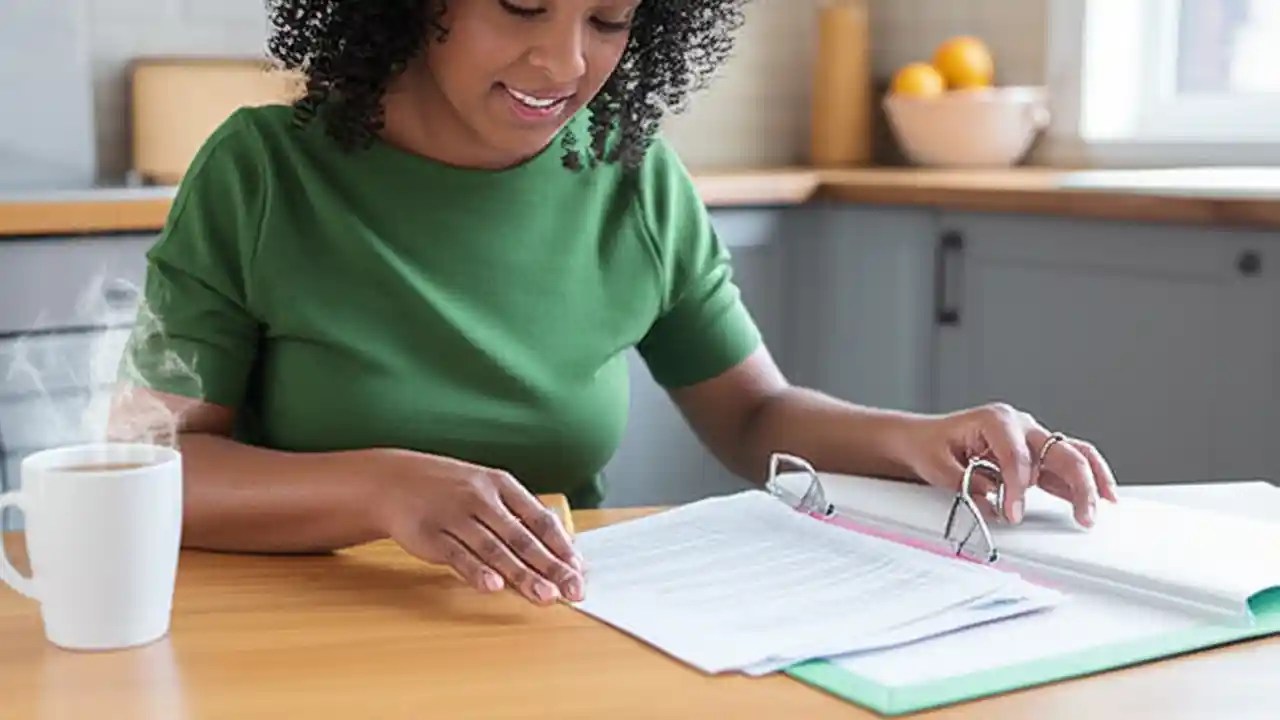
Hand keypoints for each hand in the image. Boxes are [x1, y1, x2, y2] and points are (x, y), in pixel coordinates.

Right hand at [370, 450, 583, 604]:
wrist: (394, 480)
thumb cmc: (451, 490)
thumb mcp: (487, 489)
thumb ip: (520, 515)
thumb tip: (560, 545)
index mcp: (501, 485)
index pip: (539, 518)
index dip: (561, 546)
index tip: (580, 569)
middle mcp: (481, 498)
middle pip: (522, 538)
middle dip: (551, 567)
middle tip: (572, 590)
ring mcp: (455, 516)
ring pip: (494, 550)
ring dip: (522, 575)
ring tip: (544, 596)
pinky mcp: (431, 535)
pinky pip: (457, 555)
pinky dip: (476, 572)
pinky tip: (493, 587)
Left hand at [899, 403, 1118, 526]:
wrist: (924, 438)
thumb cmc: (930, 445)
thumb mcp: (937, 466)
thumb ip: (965, 483)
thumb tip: (993, 502)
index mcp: (996, 420)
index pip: (1018, 456)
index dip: (1017, 488)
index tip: (1013, 514)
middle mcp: (1020, 425)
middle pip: (1060, 451)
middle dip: (1078, 483)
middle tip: (1083, 516)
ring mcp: (1031, 438)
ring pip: (1073, 453)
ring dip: (1092, 480)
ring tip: (1105, 505)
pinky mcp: (1034, 455)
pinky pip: (1065, 465)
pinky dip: (1085, 481)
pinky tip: (1099, 499)